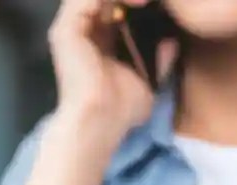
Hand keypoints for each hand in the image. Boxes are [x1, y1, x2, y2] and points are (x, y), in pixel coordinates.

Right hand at [49, 0, 177, 152]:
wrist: (101, 121)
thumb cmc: (121, 109)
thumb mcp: (148, 79)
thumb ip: (159, 58)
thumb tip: (171, 41)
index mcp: (99, 39)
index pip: (115, 5)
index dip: (135, 2)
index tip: (157, 6)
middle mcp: (83, 30)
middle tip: (150, 2)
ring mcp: (71, 28)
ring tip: (144, 2)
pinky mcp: (65, 29)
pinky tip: (135, 3)